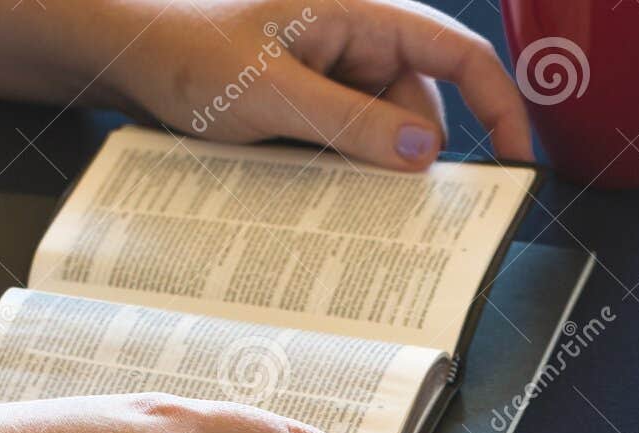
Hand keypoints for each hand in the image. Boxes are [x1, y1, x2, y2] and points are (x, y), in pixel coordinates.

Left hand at [104, 0, 532, 167]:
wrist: (121, 48)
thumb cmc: (184, 48)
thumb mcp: (270, 93)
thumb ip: (351, 122)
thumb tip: (426, 151)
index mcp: (360, 12)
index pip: (459, 54)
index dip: (501, 106)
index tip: (517, 166)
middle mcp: (356, 38)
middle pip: (422, 109)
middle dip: (409, 159)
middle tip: (377, 207)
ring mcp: (334, 72)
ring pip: (384, 136)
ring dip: (363, 170)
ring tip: (310, 182)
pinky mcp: (311, 102)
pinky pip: (347, 144)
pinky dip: (337, 170)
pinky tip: (305, 184)